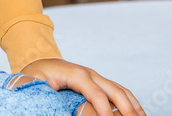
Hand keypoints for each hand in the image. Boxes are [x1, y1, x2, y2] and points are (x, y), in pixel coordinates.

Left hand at [18, 58, 144, 115]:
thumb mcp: (33, 82)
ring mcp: (96, 77)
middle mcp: (89, 74)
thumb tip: (50, 105)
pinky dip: (130, 103)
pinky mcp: (99, 83)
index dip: (103, 108)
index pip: (94, 91)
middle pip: (114, 90)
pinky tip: (137, 114)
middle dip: (126, 108)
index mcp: (74, 73)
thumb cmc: (36, 74)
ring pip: (121, 91)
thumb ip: (42, 92)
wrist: (40, 61)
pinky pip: (119, 92)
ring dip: (133, 106)